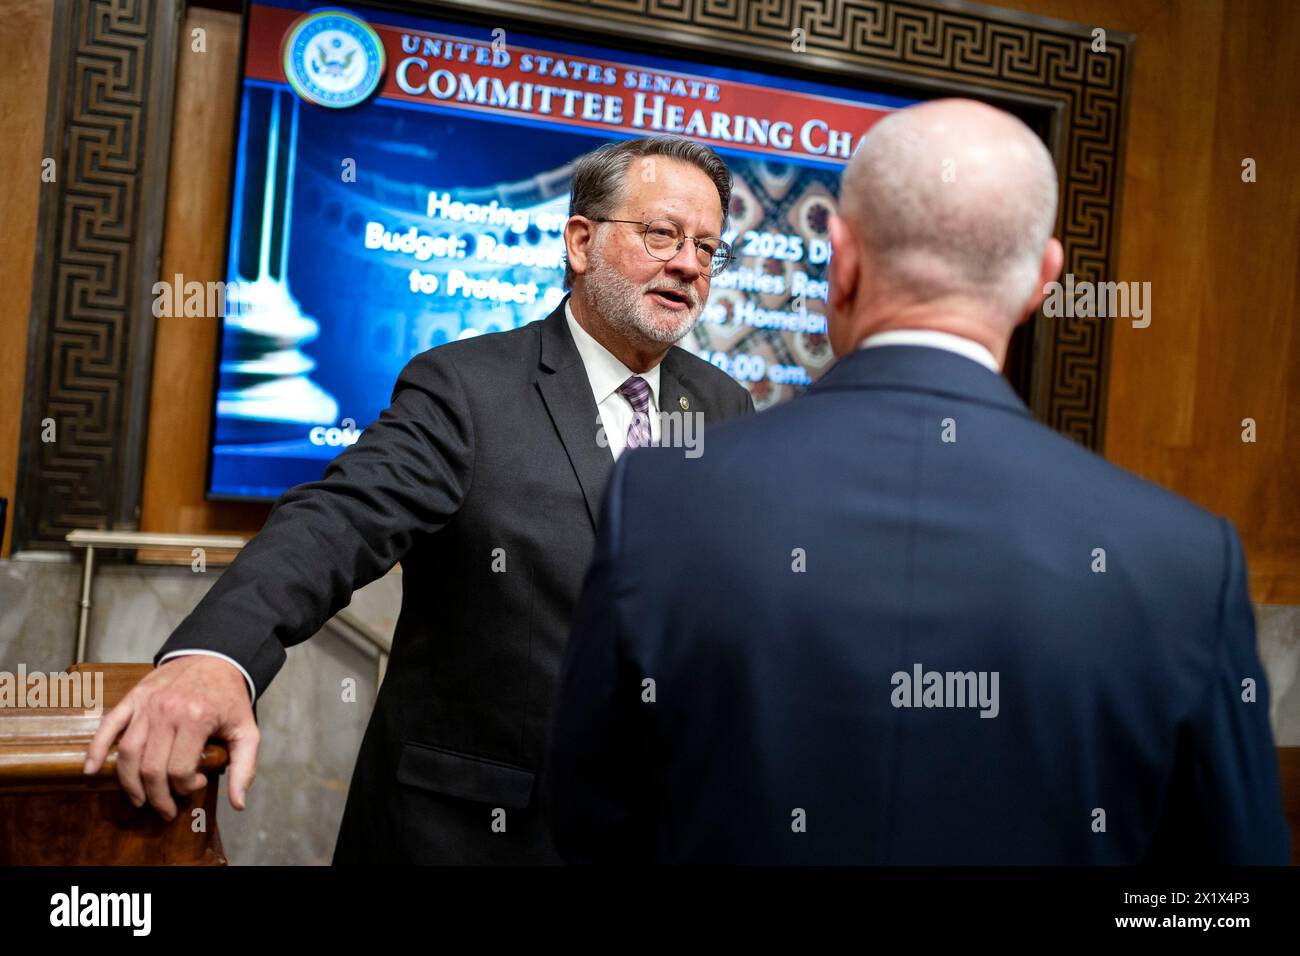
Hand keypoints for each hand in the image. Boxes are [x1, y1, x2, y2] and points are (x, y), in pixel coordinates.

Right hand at [83, 655, 259, 820]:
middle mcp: (168, 711)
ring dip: (130, 783)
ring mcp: (147, 704)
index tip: (196, 783)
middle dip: (157, 796)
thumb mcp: (247, 730)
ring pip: (129, 753)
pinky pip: (109, 726)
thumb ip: (245, 767)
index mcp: (197, 719)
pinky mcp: (134, 697)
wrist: (215, 658)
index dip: (185, 787)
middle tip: (164, 808)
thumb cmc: (230, 698)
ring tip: (139, 799)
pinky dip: (97, 749)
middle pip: (151, 767)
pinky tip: (91, 770)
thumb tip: (239, 804)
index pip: (179, 769)